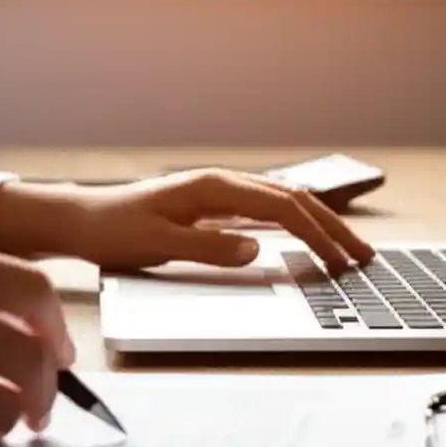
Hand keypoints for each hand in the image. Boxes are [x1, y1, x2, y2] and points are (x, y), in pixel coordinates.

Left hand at [0, 169, 375, 270]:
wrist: (81, 219)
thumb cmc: (113, 230)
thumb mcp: (157, 245)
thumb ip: (207, 249)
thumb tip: (255, 251)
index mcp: (214, 188)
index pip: (282, 208)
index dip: (318, 235)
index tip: (340, 261)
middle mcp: (222, 184)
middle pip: (293, 200)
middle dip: (333, 228)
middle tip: (364, 258)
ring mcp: (219, 194)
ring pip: (284, 203)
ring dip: (318, 224)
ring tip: (347, 249)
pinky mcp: (213, 207)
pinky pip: (266, 211)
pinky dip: (295, 224)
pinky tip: (308, 236)